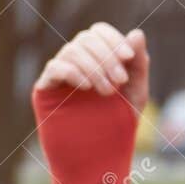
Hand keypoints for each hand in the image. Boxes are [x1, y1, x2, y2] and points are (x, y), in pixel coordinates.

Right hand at [34, 22, 149, 112]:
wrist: (100, 152)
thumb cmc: (119, 120)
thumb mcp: (136, 90)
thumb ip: (138, 62)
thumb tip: (137, 33)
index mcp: (96, 56)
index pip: (99, 31)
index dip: (113, 40)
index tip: (128, 57)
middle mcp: (76, 60)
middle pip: (86, 39)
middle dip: (106, 57)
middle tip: (120, 81)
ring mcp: (59, 73)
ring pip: (71, 51)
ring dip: (94, 68)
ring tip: (107, 92)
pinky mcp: (46, 88)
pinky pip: (54, 68)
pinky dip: (73, 72)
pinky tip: (86, 88)